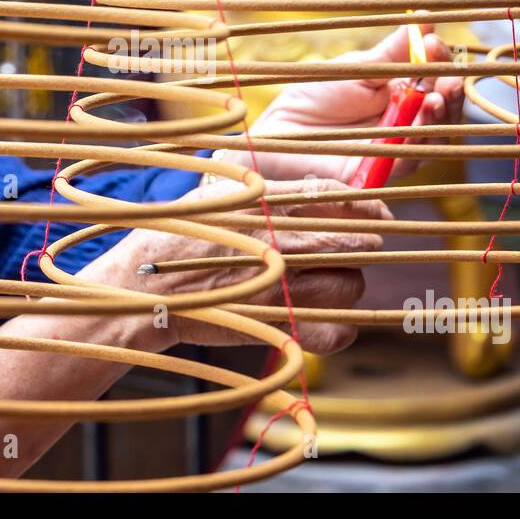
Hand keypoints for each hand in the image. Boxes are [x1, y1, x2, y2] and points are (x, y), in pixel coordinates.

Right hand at [81, 177, 387, 352]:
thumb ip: (263, 185)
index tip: (376, 211)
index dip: (366, 204)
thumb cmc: (178, 234)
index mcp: (264, 203)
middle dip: (360, 244)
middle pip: (354, 241)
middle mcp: (278, 242)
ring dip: (345, 284)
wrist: (142, 288)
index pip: (335, 196)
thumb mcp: (216, 189)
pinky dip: (339, 329)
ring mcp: (280, 288)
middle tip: (354, 248)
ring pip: (350, 286)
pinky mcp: (278, 327)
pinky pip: (338, 333)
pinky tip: (323, 319)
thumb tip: (314, 185)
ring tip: (323, 282)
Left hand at [220, 25, 464, 182]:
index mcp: (399, 92)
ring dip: (441, 116)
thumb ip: (392, 52)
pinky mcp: (383, 171)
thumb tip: (425, 20)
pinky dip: (420, 140)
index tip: (435, 45)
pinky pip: (411, 159)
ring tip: (438, 97)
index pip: (434, 80)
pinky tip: (421, 121)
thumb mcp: (356, 69)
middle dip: (450, 94)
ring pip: (433, 136)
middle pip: (443, 111)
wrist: (277, 132)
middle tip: (449, 77)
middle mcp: (404, 121)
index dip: (441, 65)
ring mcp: (396, 147)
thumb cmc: (313, 97)